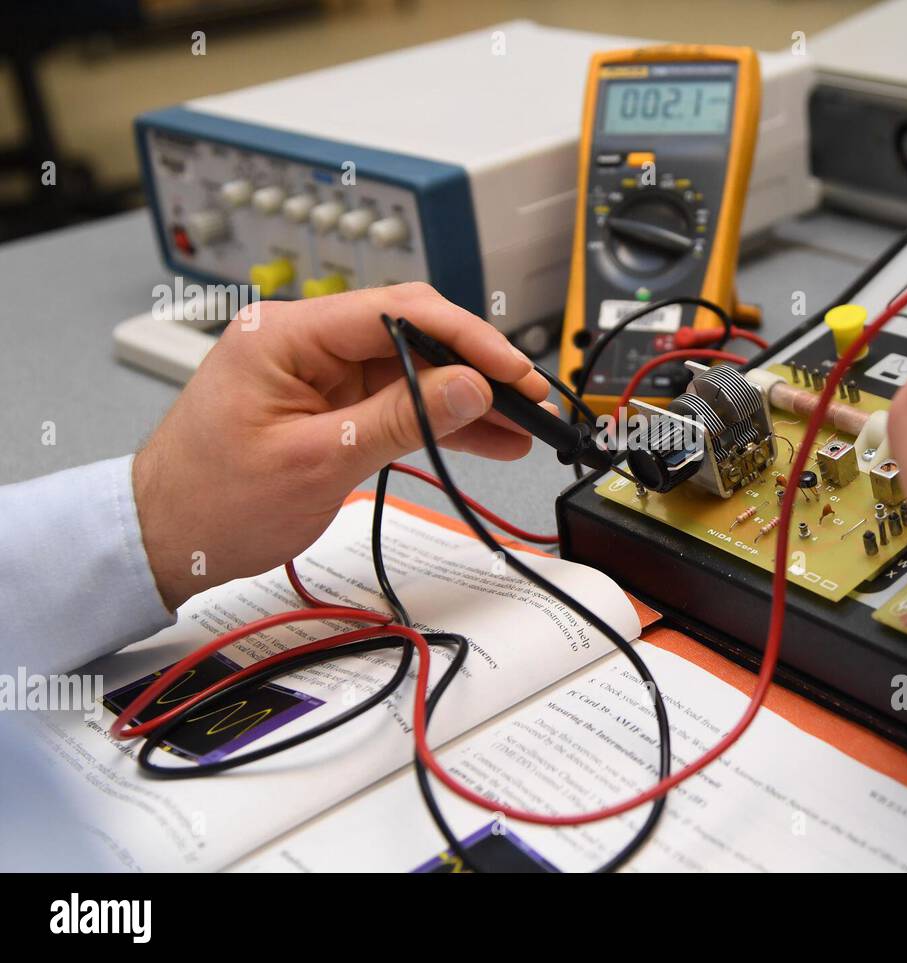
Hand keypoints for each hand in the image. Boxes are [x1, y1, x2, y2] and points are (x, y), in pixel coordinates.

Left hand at [133, 283, 547, 609]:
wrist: (164, 539)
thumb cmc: (211, 501)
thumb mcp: (316, 462)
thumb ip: (399, 418)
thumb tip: (470, 386)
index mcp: (287, 333)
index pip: (398, 310)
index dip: (467, 337)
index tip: (512, 370)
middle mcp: (306, 342)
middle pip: (413, 333)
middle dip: (476, 367)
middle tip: (529, 400)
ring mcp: (320, 373)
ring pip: (414, 370)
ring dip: (467, 399)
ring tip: (522, 427)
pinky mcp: (331, 403)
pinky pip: (398, 400)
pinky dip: (440, 420)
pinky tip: (487, 437)